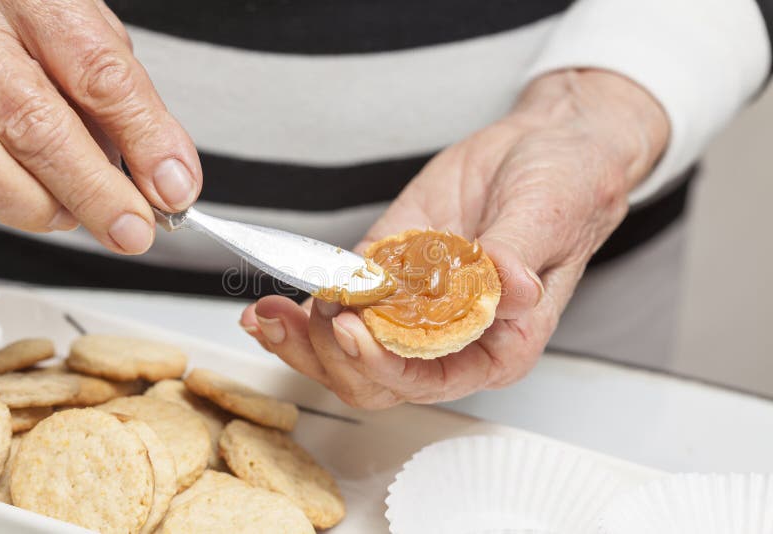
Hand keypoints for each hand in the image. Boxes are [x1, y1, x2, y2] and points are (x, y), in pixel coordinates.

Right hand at [0, 0, 201, 253]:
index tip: (175, 187)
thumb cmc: (24, 18)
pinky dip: (11, 199)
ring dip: (47, 204)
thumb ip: (117, 93)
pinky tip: (40, 198)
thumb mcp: (82, 30)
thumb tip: (157, 171)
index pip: (101, 74)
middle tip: (134, 230)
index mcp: (38, 1)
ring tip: (79, 215)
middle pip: (39, 124)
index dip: (144, 139)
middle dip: (97, 192)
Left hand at [240, 70, 669, 407]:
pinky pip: (342, 303)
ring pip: (348, 352)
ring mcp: (414, 306)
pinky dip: (304, 309)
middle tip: (298, 319)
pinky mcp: (389, 271)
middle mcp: (451, 338)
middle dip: (330, 356)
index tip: (351, 325)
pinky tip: (272, 303)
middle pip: (375, 378)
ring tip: (267, 314)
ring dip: (304, 340)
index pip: (427, 378)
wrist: (547, 145)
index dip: (383, 362)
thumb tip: (508, 289)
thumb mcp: (549, 213)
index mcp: (497, 344)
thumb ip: (518, 255)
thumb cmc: (567, 185)